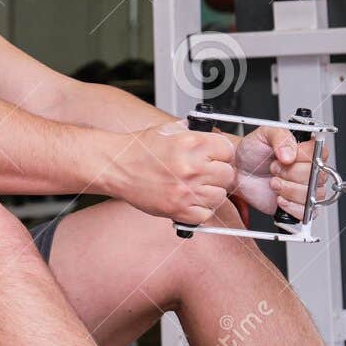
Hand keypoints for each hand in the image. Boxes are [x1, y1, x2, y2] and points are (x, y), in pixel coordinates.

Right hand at [110, 119, 236, 224]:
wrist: (117, 166)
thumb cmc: (140, 149)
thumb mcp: (170, 130)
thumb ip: (195, 133)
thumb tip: (214, 136)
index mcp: (192, 144)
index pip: (228, 151)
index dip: (223, 154)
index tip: (217, 157)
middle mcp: (191, 167)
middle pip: (227, 175)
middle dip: (219, 173)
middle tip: (206, 173)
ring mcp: (185, 191)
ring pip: (219, 196)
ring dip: (212, 192)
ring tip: (198, 187)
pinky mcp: (177, 210)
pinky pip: (205, 214)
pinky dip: (201, 210)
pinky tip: (191, 200)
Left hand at [233, 125, 324, 219]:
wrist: (240, 170)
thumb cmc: (254, 151)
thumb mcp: (264, 134)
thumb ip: (280, 137)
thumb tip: (289, 154)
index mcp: (308, 149)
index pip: (320, 155)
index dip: (300, 159)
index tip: (283, 158)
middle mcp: (311, 169)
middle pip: (316, 177)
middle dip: (290, 175)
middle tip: (274, 169)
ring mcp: (306, 188)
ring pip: (312, 195)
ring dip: (289, 190)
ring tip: (274, 183)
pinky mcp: (299, 205)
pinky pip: (307, 212)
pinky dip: (291, 207)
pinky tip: (279, 198)